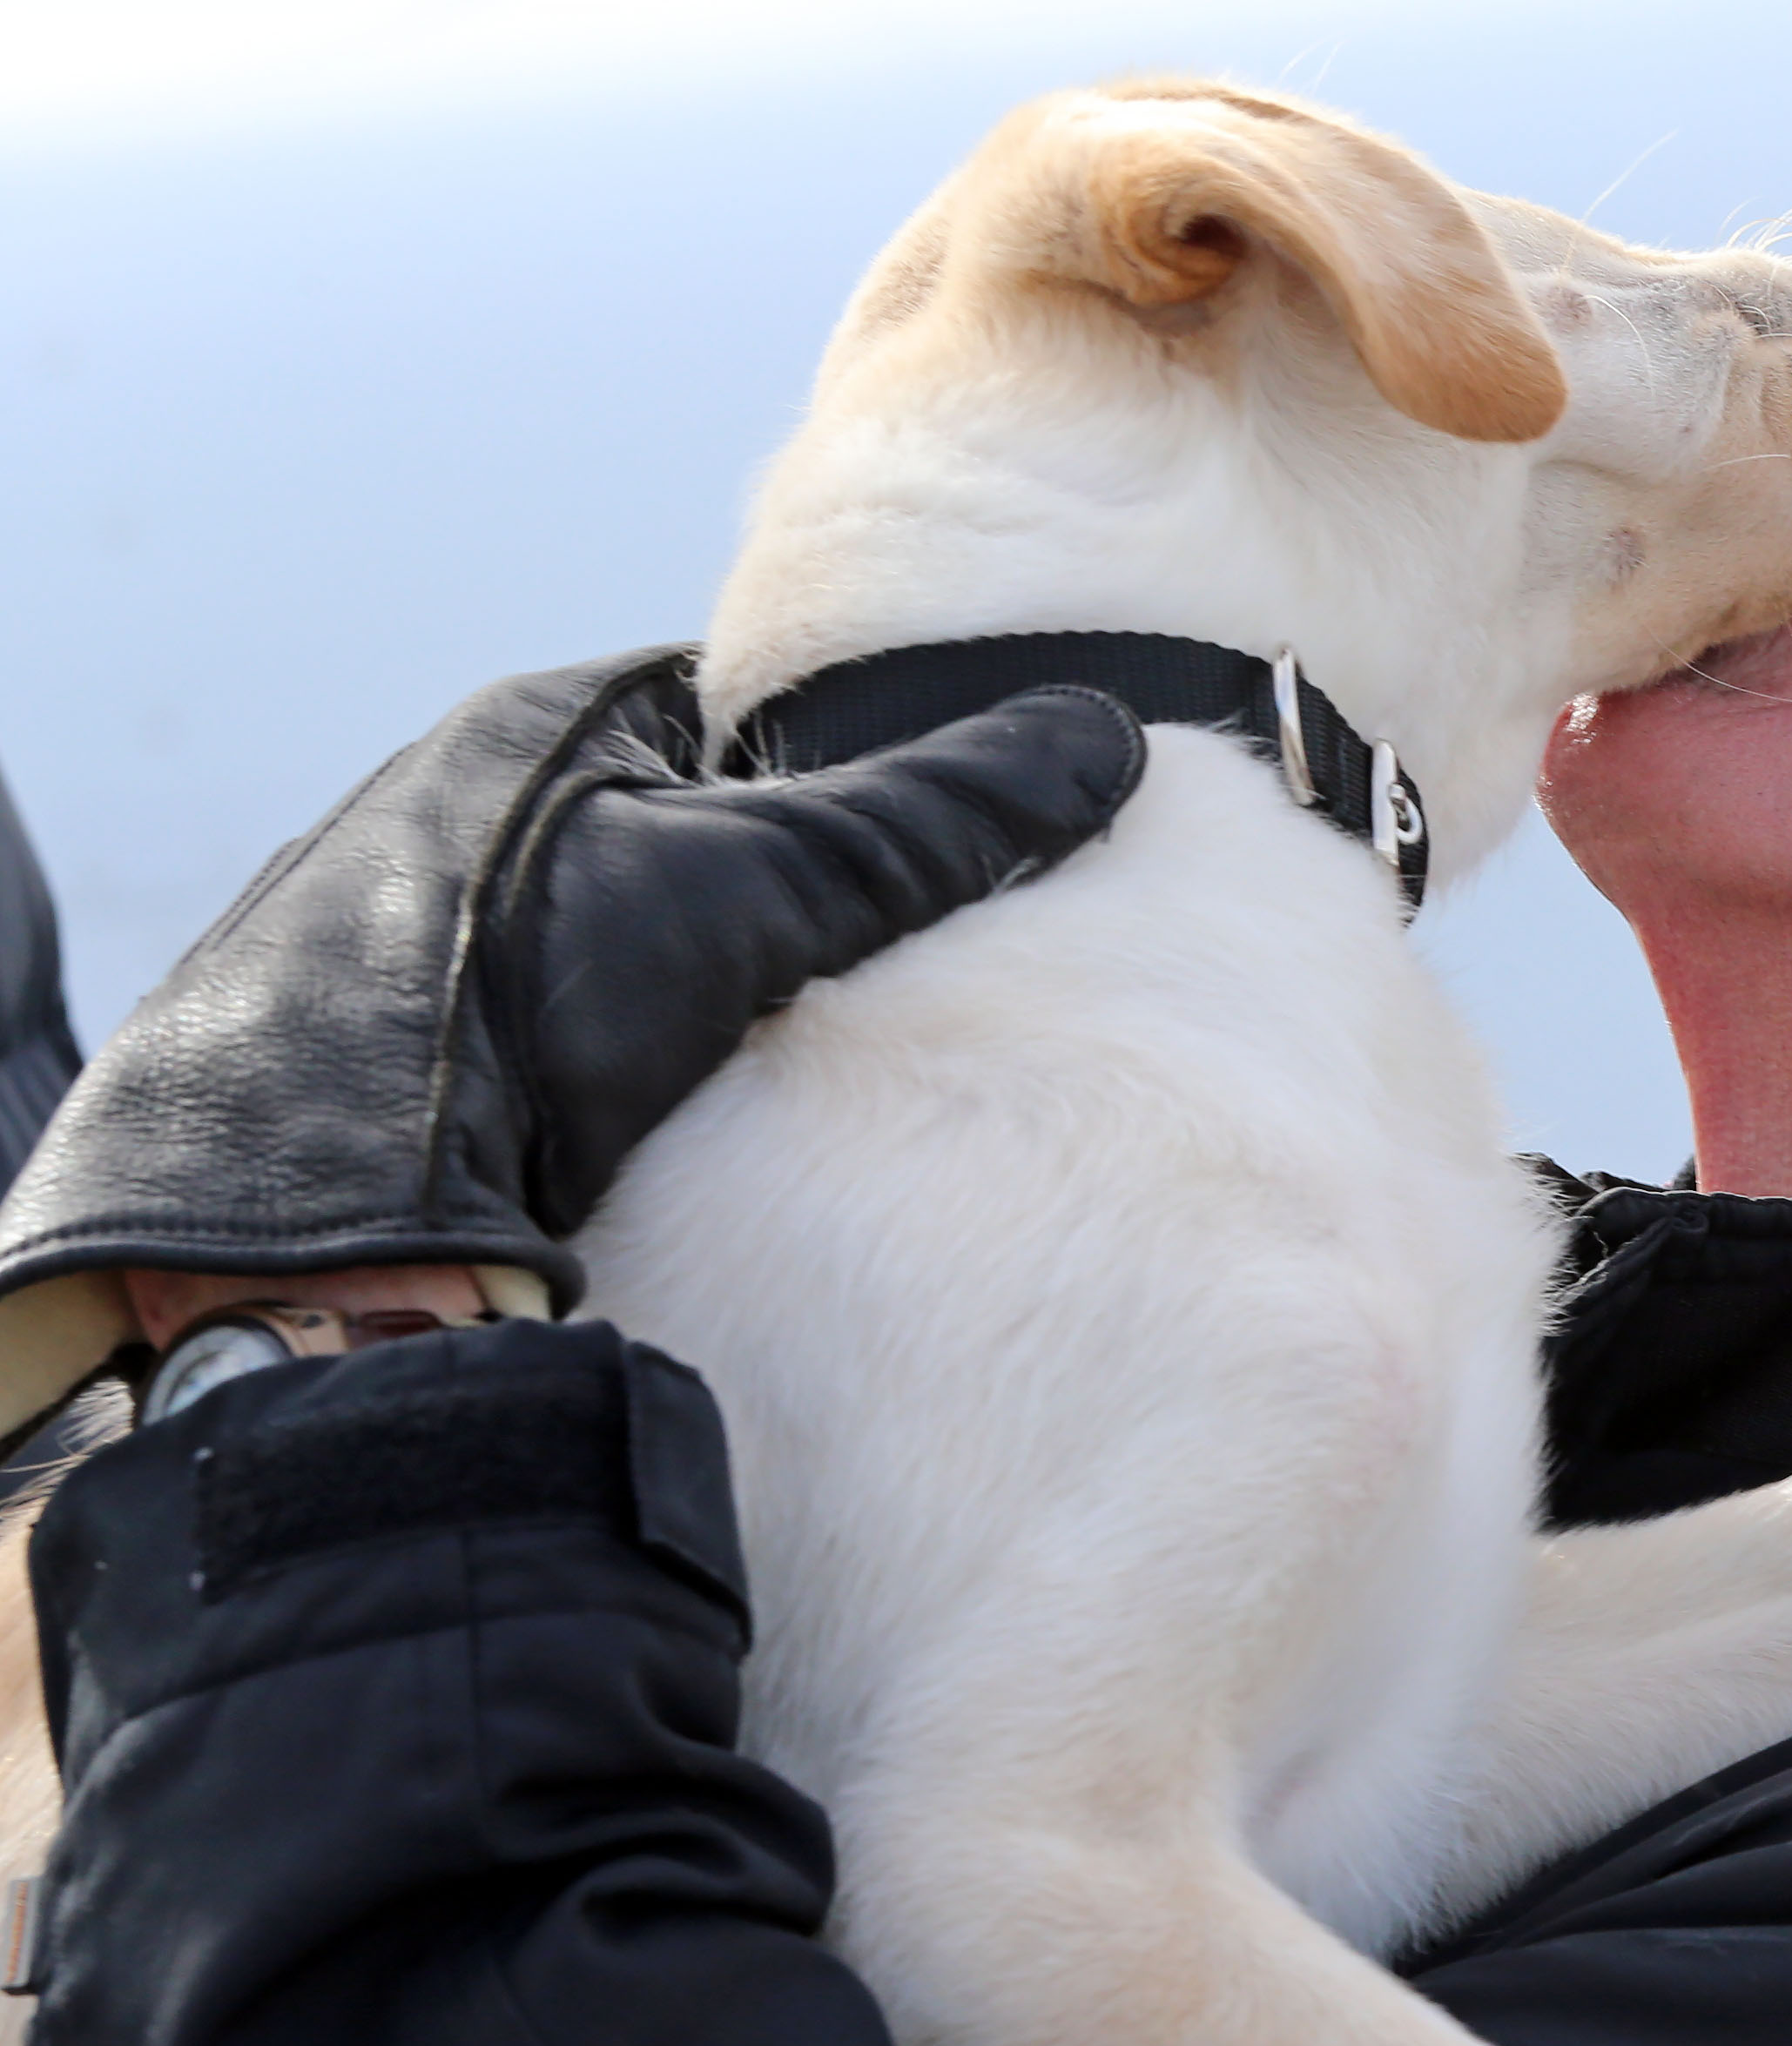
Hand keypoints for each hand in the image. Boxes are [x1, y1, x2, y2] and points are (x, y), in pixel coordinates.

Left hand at [0, 647, 1145, 1409]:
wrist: (293, 1197)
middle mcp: (440, 804)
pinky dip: (569, 1071)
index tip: (921, 855)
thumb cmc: (516, 998)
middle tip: (855, 981)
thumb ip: (932, 817)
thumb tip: (1107, 734)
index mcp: (536, 725)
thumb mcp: (762, 886)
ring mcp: (375, 929)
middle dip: (753, 896)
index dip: (838, 772)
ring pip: (577, 941)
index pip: (729, 712)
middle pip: (658, 832)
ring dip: (654, 996)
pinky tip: (617, 1136)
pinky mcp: (343, 1052)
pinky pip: (504, 1035)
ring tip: (749, 1074)